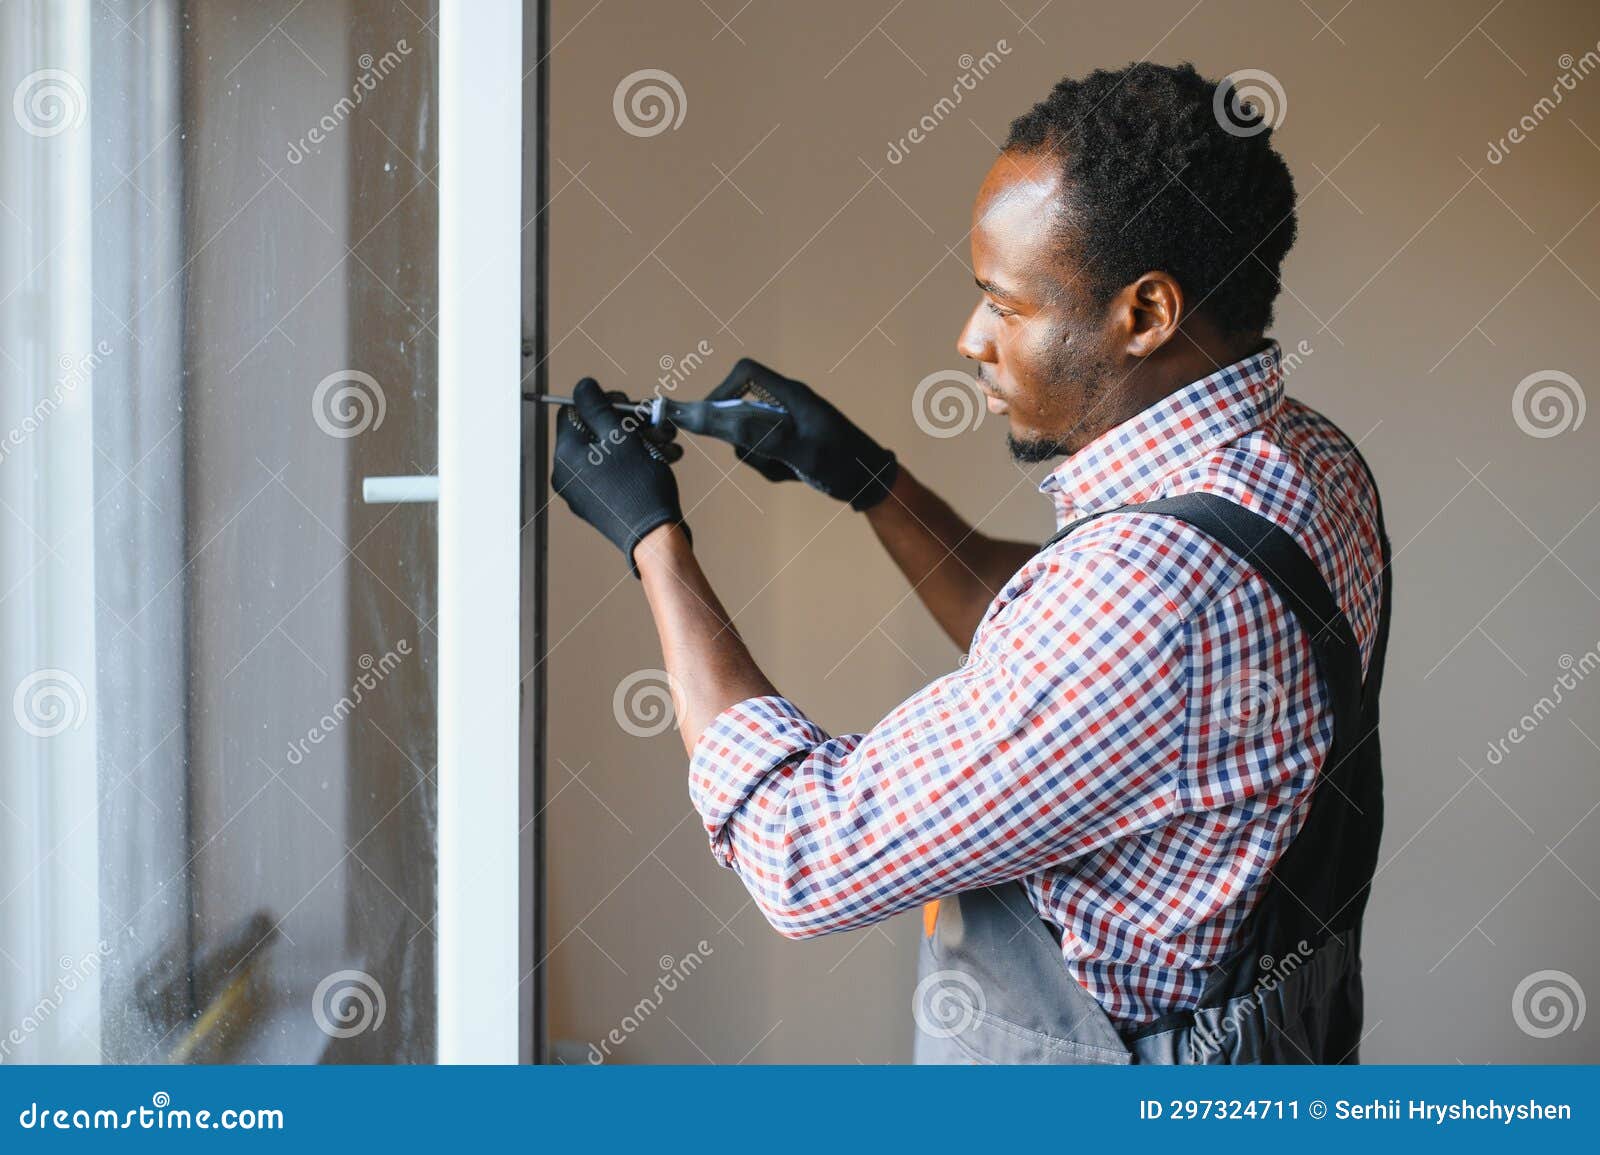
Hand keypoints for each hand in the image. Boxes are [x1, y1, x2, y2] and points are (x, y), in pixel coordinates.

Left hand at [552, 378, 689, 575]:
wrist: (654, 537)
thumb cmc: (638, 484)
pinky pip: (614, 472)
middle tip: (655, 422)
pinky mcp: (599, 504)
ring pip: (610, 452)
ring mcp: (582, 491)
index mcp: (565, 454)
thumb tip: (581, 385)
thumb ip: (596, 406)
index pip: (573, 411)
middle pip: (595, 432)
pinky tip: (664, 458)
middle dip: (629, 423)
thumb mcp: (619, 435)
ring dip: (641, 441)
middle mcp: (567, 474)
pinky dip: (636, 462)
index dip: (602, 403)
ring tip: (669, 443)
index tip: (626, 406)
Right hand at [673, 358, 896, 510]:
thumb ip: (767, 440)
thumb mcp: (806, 455)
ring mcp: (787, 424)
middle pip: (741, 410)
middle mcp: (786, 405)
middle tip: (757, 458)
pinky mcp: (788, 441)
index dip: (722, 389)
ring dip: (758, 457)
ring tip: (784, 470)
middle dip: (741, 438)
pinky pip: (763, 451)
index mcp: (792, 396)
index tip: (711, 417)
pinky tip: (791, 474)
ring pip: (750, 436)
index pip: (747, 373)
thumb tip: (729, 427)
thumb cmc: (846, 464)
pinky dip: (770, 467)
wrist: (871, 481)